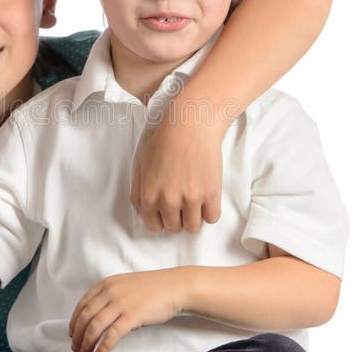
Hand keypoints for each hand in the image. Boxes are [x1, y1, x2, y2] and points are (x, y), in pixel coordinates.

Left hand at [69, 269, 188, 351]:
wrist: (174, 286)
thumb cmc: (153, 287)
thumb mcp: (126, 285)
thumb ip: (111, 295)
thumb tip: (98, 316)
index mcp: (107, 284)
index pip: (83, 304)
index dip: (74, 320)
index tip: (72, 333)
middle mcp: (110, 292)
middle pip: (85, 317)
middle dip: (77, 335)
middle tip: (76, 348)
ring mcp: (120, 304)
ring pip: (95, 327)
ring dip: (87, 343)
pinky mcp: (132, 316)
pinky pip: (112, 335)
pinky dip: (103, 347)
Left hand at [131, 118, 222, 233]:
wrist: (190, 124)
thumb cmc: (164, 140)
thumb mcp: (140, 165)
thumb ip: (139, 191)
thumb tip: (145, 211)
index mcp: (149, 196)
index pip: (154, 226)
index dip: (161, 220)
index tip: (167, 214)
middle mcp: (168, 201)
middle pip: (174, 227)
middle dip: (177, 218)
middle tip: (182, 203)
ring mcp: (190, 199)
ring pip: (193, 227)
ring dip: (194, 217)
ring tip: (195, 202)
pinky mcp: (210, 194)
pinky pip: (212, 218)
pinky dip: (210, 211)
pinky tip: (207, 198)